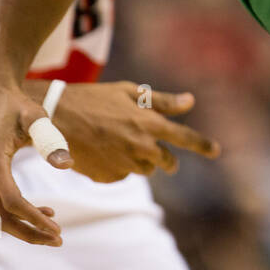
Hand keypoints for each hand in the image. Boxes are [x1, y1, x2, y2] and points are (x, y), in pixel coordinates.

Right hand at [0, 75, 64, 245]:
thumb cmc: (17, 105)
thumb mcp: (37, 117)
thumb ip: (51, 139)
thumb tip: (68, 164)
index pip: (12, 201)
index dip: (34, 218)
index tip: (57, 227)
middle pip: (1, 216)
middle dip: (28, 232)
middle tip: (58, 240)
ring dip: (24, 226)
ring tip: (54, 231)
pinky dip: (19, 214)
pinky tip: (45, 211)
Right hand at [52, 81, 220, 182]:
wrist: (53, 119)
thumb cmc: (92, 99)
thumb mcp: (128, 93)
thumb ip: (161, 101)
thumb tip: (190, 101)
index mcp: (149, 123)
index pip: (185, 138)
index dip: (202, 145)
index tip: (216, 151)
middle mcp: (141, 147)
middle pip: (166, 161)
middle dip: (166, 159)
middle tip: (159, 153)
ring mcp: (124, 164)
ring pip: (144, 170)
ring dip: (140, 161)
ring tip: (120, 144)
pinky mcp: (108, 177)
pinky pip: (122, 175)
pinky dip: (118, 167)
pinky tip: (103, 152)